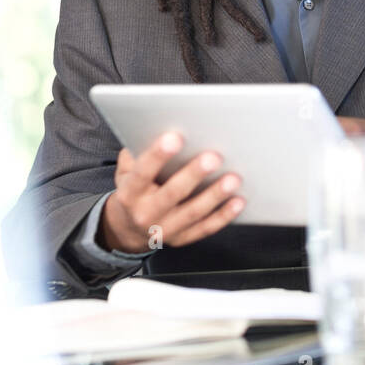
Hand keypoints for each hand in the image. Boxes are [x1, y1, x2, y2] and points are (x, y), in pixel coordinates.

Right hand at [98, 133, 244, 253]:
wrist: (127, 229)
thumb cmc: (134, 190)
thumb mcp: (126, 171)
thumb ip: (137, 153)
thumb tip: (153, 126)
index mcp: (129, 193)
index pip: (142, 173)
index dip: (158, 155)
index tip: (175, 137)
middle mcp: (145, 214)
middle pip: (171, 194)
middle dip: (193, 174)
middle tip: (214, 157)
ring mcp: (165, 229)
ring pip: (193, 213)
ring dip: (215, 195)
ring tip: (234, 178)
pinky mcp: (182, 238)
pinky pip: (205, 228)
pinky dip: (224, 215)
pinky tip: (239, 201)